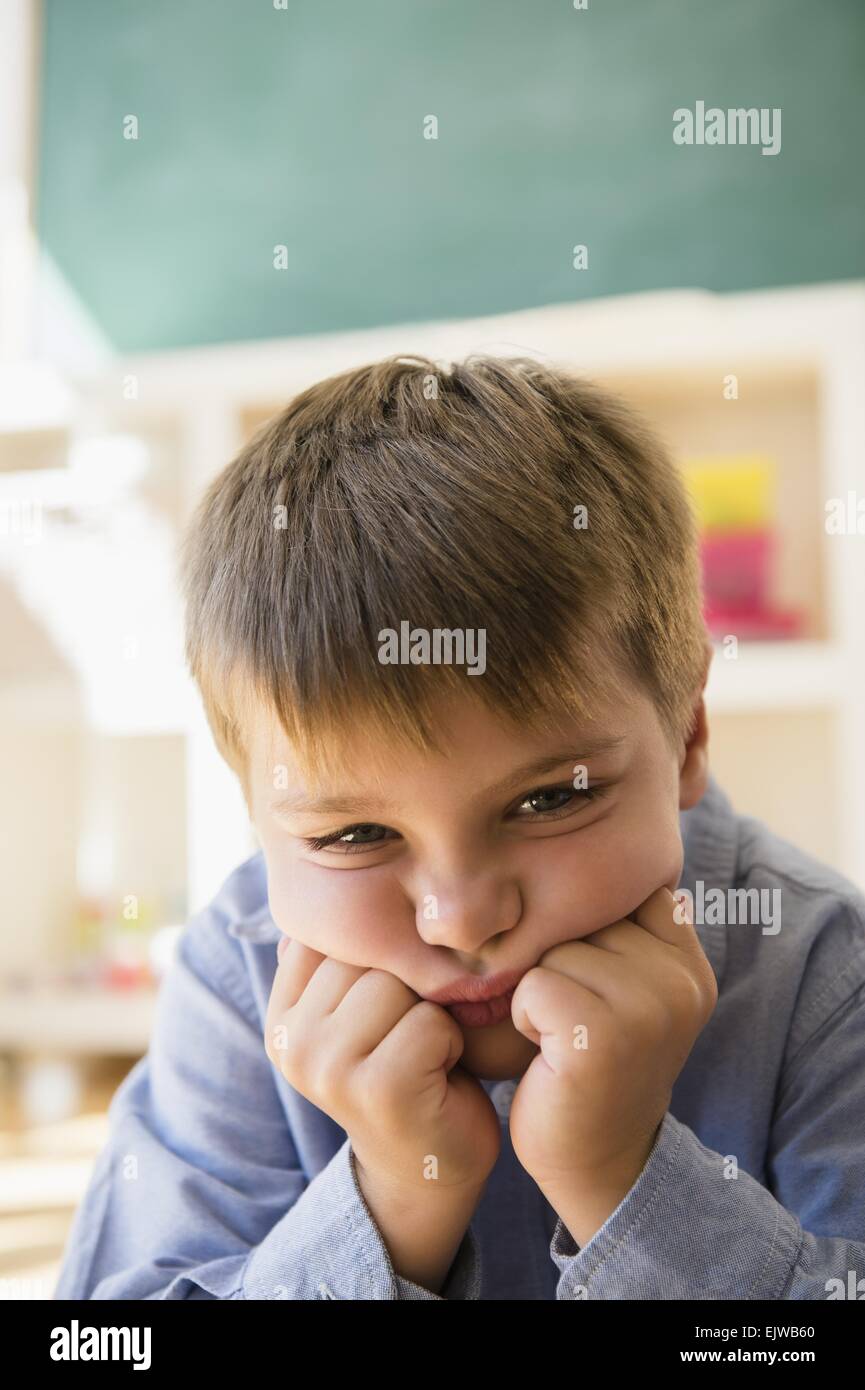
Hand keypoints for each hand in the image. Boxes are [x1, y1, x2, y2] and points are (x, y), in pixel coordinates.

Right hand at [265, 937, 500, 1193]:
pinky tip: (438, 1074)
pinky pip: (429, 1022)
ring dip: (430, 1013)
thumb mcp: (359, 1010)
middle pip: (368, 956)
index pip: (333, 935)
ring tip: (422, 1052)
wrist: (426, 1168)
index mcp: (281, 1016)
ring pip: (398, 983)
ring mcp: (327, 1068)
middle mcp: (291, 1042)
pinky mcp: (375, 1089)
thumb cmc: (404, 1071)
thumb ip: (333, 961)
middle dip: (407, 984)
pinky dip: (449, 1042)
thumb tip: (314, 886)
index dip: (379, 959)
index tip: (387, 1004)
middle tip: (409, 1034)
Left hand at [507, 886, 717, 1243]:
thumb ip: (622, 927)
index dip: (586, 928)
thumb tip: (580, 844)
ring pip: (554, 949)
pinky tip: (549, 1052)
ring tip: (564, 1035)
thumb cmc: (591, 1060)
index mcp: (689, 961)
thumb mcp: (625, 985)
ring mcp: (649, 1007)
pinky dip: (526, 1016)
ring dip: (540, 990)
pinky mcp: (605, 1036)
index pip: (621, 891)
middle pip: (580, 916)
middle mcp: (681, 980)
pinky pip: (535, 985)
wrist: (596, 1161)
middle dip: (559, 960)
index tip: (593, 985)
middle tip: (575, 1019)